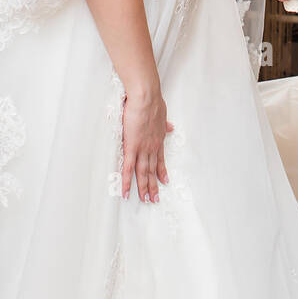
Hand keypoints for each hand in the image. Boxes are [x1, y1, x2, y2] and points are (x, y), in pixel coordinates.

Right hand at [121, 87, 172, 203]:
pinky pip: (128, 168)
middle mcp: (152, 147)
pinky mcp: (131, 147)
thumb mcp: (162, 115)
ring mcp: (142, 148)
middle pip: (152, 170)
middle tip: (155, 199)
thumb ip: (165, 124)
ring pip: (143, 173)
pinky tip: (126, 192)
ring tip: (146, 200)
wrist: (146, 98)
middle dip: (154, 185)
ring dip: (144, 187)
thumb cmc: (152, 102)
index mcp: (158, 140)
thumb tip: (171, 127)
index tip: (165, 181)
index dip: (162, 171)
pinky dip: (127, 181)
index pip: (160, 159)